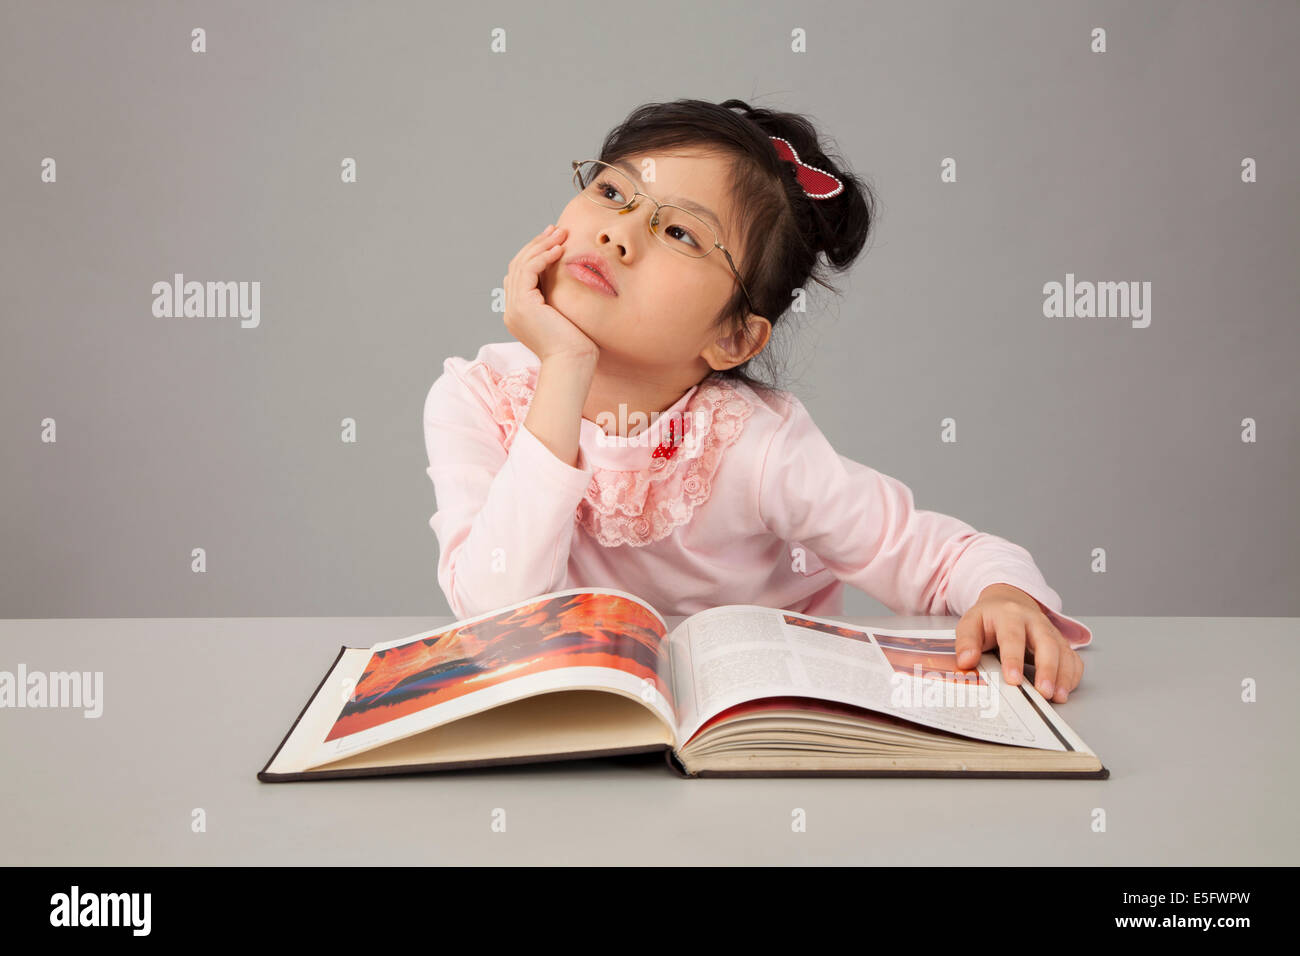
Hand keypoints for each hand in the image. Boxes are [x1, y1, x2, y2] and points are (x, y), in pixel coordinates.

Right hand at [503, 223, 598, 364]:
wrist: (573, 364)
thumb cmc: (577, 346)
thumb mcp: (566, 316)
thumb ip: (560, 298)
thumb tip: (569, 278)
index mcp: (520, 313)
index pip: (521, 274)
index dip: (536, 253)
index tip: (555, 240)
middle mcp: (512, 310)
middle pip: (517, 265)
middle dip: (537, 244)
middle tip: (556, 229)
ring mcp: (514, 308)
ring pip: (521, 264)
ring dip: (541, 245)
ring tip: (560, 234)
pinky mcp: (522, 305)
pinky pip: (528, 270)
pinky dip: (542, 256)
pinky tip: (558, 249)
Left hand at [953, 583, 1082, 702]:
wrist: (1008, 601)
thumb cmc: (989, 617)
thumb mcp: (970, 623)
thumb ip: (966, 642)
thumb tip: (966, 661)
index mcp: (1010, 615)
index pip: (1013, 637)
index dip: (1014, 659)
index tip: (1013, 680)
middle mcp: (1035, 621)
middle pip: (1047, 643)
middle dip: (1047, 669)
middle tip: (1043, 692)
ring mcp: (1051, 631)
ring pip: (1063, 651)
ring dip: (1063, 676)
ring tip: (1057, 696)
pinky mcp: (1061, 642)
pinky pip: (1073, 658)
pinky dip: (1072, 675)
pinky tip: (1064, 690)